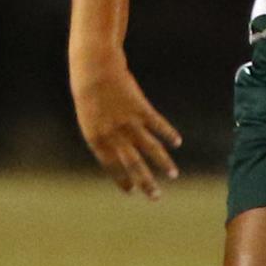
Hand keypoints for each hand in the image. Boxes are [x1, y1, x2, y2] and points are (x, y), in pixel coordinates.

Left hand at [71, 47, 181, 198]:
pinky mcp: (141, 108)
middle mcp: (113, 135)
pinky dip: (168, 133)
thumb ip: (103, 135)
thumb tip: (118, 150)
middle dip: (146, 182)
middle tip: (156, 197)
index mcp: (96, 139)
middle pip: (133, 164)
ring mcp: (128, 122)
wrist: (94, 68)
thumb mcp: (90, 118)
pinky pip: (157, 124)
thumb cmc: (88, 92)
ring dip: (163, 163)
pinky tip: (177, 142)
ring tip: (174, 175)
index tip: (132, 191)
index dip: (122, 180)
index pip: (112, 167)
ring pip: (150, 148)